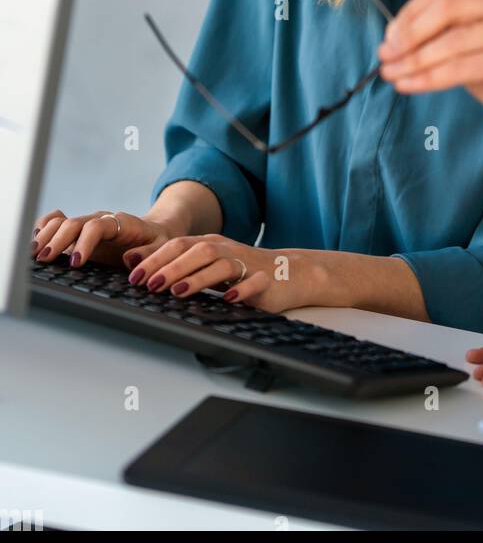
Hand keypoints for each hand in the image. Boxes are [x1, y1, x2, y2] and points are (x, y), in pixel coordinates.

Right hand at [32, 209, 174, 270]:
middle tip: (45, 259)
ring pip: (62, 221)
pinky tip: (35, 242)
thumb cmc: (159, 244)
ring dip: (47, 235)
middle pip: (75, 222)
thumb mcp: (164, 249)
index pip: (98, 226)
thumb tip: (129, 259)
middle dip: (58, 240)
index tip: (76, 263)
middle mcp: (101, 220)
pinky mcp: (79, 232)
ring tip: (34, 253)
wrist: (155, 235)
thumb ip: (150, 254)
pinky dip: (45, 228)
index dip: (84, 242)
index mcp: (123, 223)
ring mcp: (88, 225)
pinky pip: (58, 221)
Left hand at [126, 237, 326, 313]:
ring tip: (178, 291)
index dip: (155, 259)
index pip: (177, 245)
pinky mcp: (265, 280)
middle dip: (170, 267)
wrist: (288, 274)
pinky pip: (253, 283)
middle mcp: (226, 249)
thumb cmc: (241, 272)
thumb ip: (176, 265)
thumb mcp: (207, 266)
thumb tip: (134, 265)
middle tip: (148, 284)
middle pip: (196, 251)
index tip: (133, 275)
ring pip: (221, 264)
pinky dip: (240, 290)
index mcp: (209, 245)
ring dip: (198, 277)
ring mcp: (246, 264)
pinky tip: (228, 298)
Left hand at [378, 0, 482, 142]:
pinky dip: (427, 77)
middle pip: (443, 7)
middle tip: (385, 55)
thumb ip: (452, 40)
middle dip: (407, 32)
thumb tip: (399, 43)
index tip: (390, 37)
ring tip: (389, 74)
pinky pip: (457, 67)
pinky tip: (408, 85)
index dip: (410, 12)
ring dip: (412, 59)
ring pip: (447, 40)